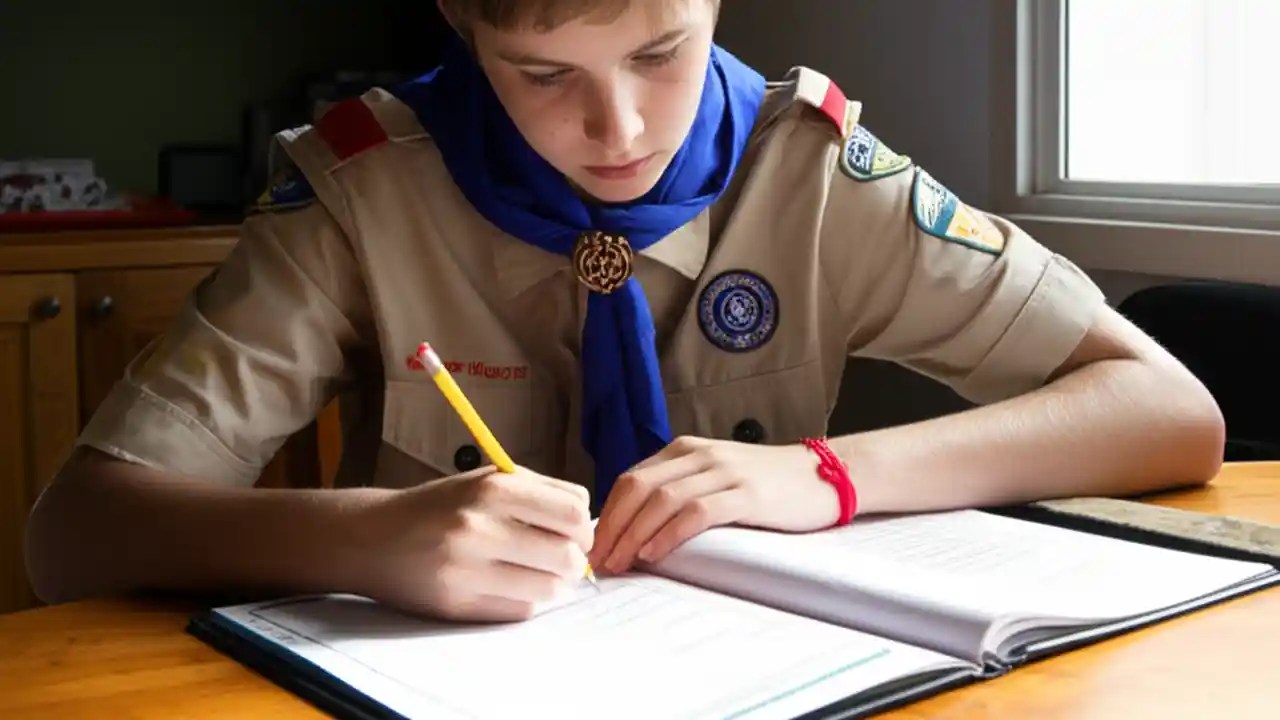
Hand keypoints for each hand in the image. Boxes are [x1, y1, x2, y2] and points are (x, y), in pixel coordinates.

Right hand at [356, 466, 592, 621]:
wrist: (373, 537)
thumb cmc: (442, 507)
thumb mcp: (486, 480)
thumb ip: (540, 493)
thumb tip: (587, 523)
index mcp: (493, 488)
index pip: (572, 513)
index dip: (583, 526)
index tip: (575, 532)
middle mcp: (480, 527)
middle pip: (567, 556)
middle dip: (574, 560)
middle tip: (562, 557)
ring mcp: (467, 570)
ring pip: (549, 589)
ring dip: (552, 584)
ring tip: (536, 572)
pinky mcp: (458, 605)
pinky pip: (520, 611)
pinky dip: (525, 601)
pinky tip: (508, 585)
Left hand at [589, 436, 839, 574]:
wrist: (823, 475)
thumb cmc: (766, 484)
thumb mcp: (714, 475)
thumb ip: (679, 489)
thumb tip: (633, 527)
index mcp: (684, 450)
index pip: (630, 479)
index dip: (606, 514)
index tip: (592, 546)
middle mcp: (698, 455)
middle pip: (638, 488)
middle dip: (612, 527)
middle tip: (598, 561)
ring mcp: (723, 472)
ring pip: (662, 500)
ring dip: (633, 535)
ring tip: (620, 564)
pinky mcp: (747, 495)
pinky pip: (697, 512)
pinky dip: (670, 533)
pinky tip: (654, 554)